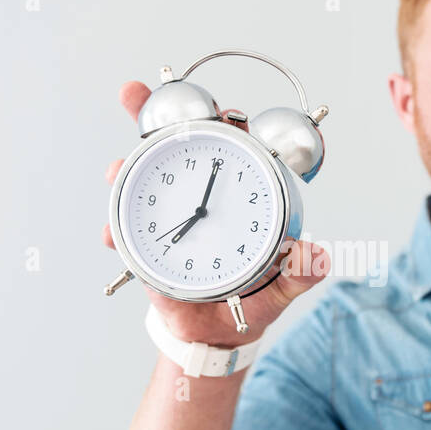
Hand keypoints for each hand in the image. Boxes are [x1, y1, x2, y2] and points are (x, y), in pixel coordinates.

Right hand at [103, 81, 330, 347]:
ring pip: (141, 178)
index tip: (223, 112)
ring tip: (116, 167)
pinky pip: (124, 228)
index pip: (233, 145)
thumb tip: (319, 257)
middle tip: (133, 95)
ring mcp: (169, 213)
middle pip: (176, 144)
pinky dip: (114, 229)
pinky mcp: (144, 242)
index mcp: (240, 195)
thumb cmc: (253, 302)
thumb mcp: (282, 288)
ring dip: (124, 167)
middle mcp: (200, 196)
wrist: (218, 335)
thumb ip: (300, 274)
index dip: (226, 121)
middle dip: (152, 115)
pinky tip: (111, 234)